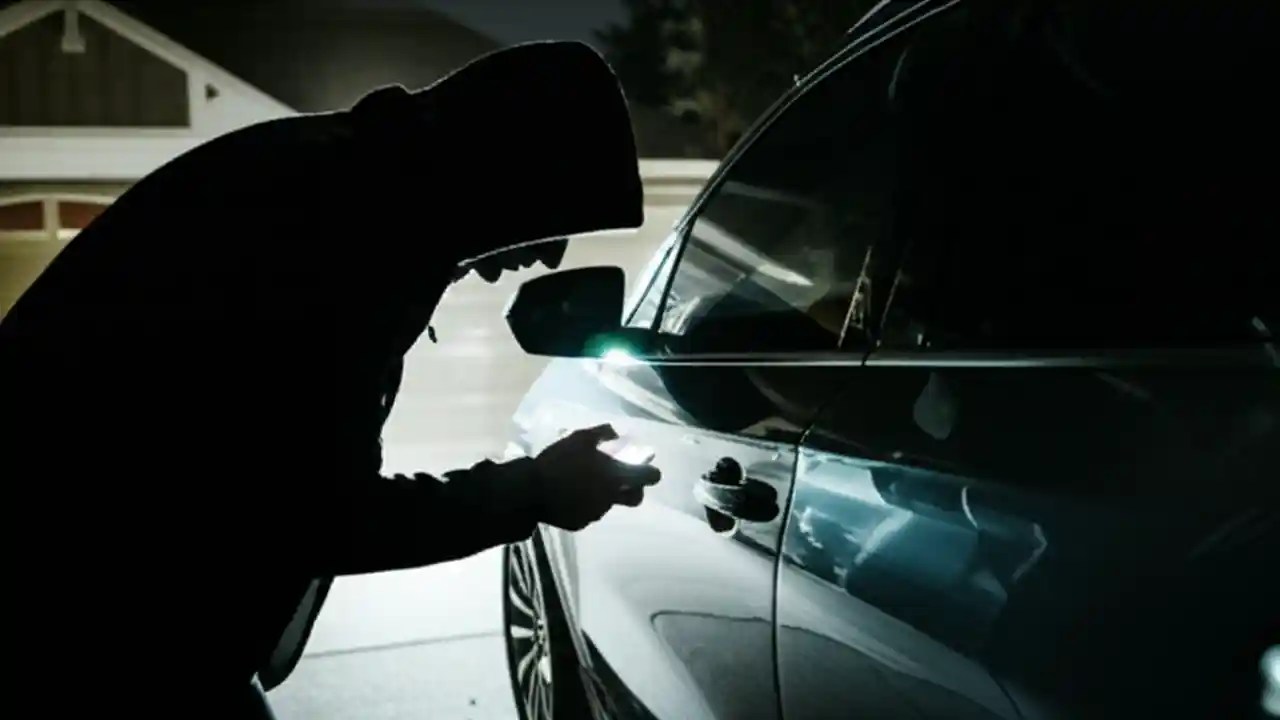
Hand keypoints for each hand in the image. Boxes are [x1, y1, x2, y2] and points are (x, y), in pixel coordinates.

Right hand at [532, 424, 660, 530]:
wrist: (530, 491)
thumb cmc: (558, 462)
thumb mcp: (580, 438)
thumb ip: (602, 434)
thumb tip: (615, 433)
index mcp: (615, 478)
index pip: (648, 478)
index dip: (651, 473)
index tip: (646, 468)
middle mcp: (610, 499)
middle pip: (635, 498)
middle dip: (633, 489)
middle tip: (620, 478)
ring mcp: (595, 514)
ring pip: (608, 503)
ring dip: (602, 494)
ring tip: (581, 482)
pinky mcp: (579, 523)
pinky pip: (587, 512)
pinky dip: (583, 504)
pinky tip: (567, 495)